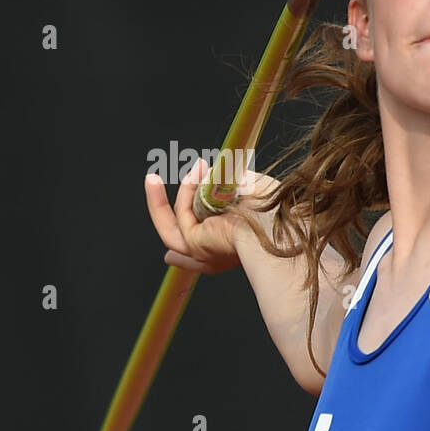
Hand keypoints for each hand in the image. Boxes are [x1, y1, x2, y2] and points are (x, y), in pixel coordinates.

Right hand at [144, 158, 277, 274]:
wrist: (278, 224)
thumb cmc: (275, 211)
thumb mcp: (250, 189)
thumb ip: (230, 182)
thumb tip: (218, 172)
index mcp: (230, 248)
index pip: (200, 257)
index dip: (184, 258)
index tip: (169, 259)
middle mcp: (214, 255)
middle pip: (176, 242)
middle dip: (159, 212)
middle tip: (151, 183)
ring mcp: (203, 252)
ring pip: (168, 230)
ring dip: (157, 201)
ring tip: (152, 177)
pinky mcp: (196, 244)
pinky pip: (181, 214)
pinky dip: (185, 191)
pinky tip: (196, 174)